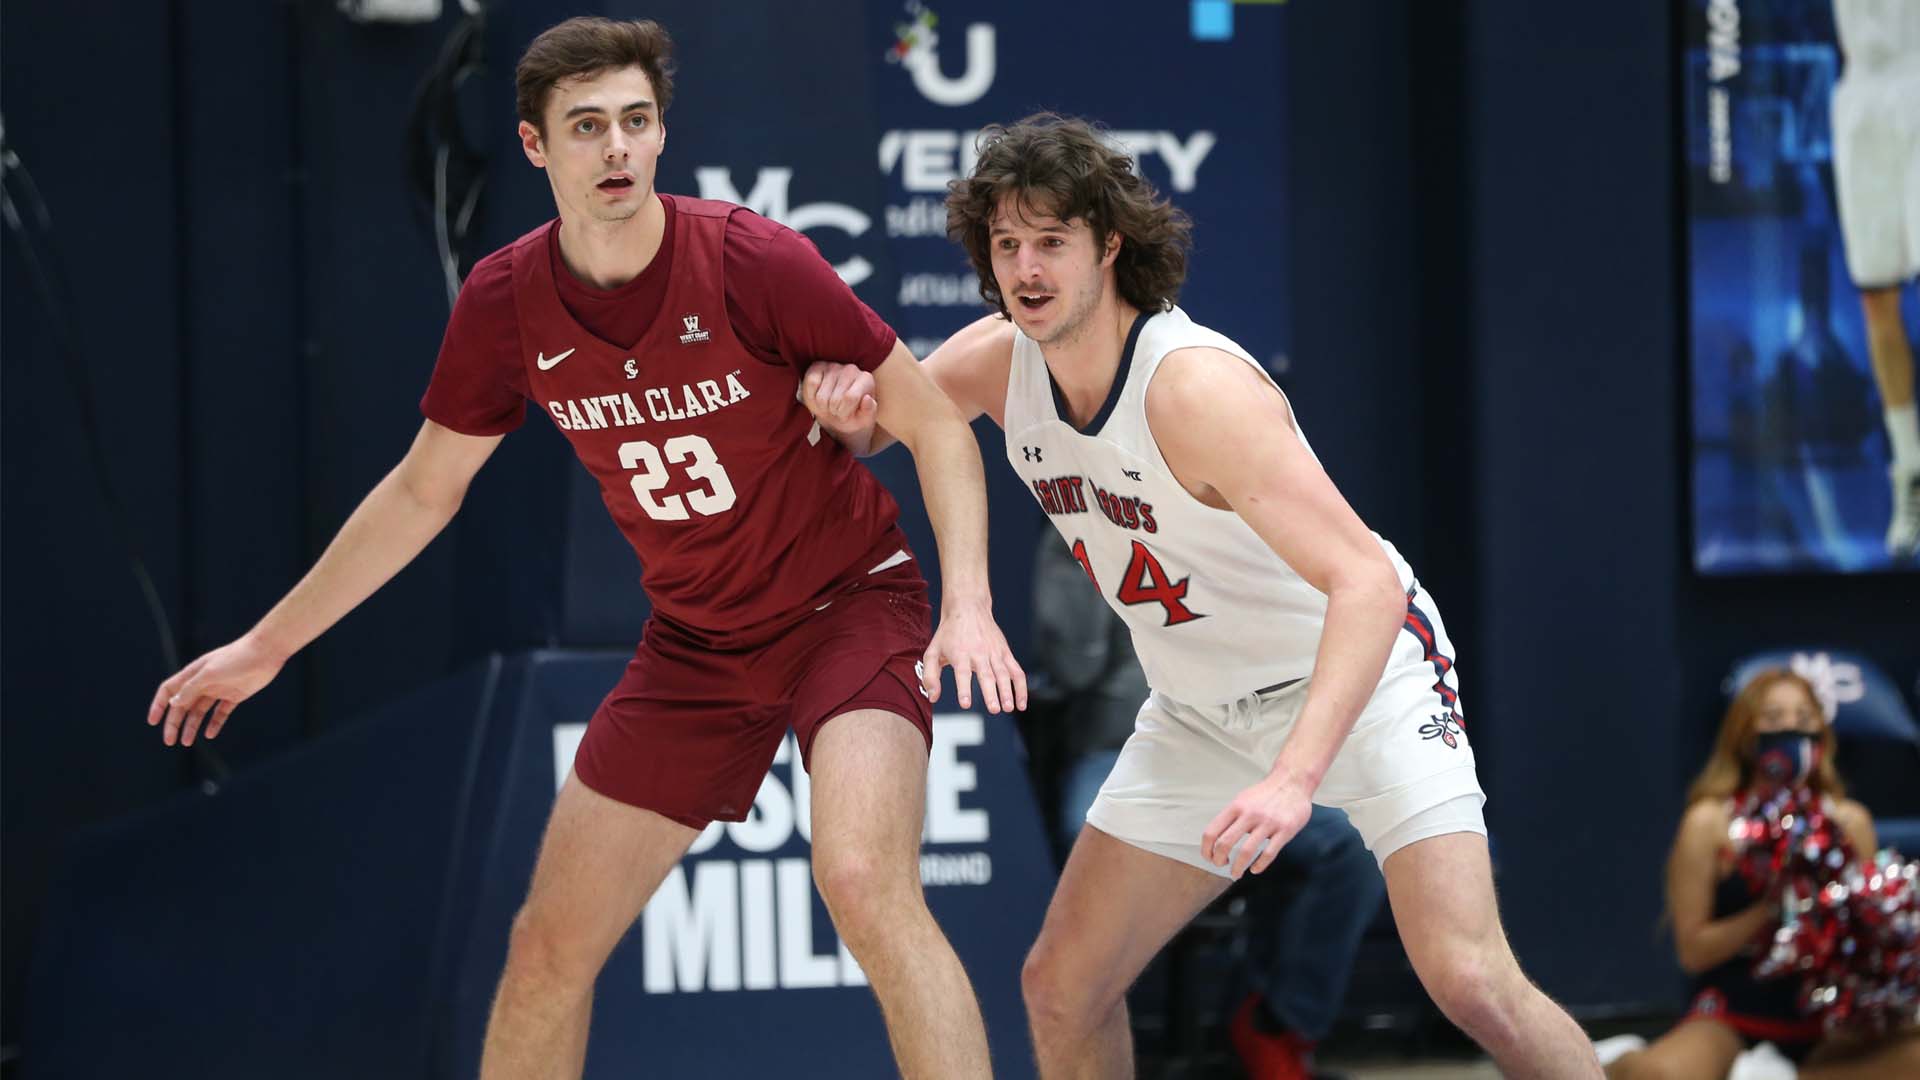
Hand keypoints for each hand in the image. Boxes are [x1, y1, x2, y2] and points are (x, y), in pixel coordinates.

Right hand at [147, 635, 287, 746]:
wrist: (266, 652)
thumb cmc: (237, 658)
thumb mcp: (210, 673)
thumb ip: (191, 688)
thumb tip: (173, 703)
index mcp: (193, 674)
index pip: (169, 690)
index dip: (159, 705)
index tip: (153, 722)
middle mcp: (203, 682)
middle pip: (182, 705)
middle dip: (174, 723)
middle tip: (170, 741)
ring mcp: (219, 689)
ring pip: (199, 711)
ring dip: (191, 727)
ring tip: (187, 743)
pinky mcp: (234, 695)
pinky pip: (220, 713)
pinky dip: (214, 724)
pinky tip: (210, 734)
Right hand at [801, 362, 877, 450]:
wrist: (839, 414)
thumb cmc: (854, 416)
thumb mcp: (865, 419)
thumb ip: (869, 411)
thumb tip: (867, 399)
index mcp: (866, 379)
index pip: (850, 398)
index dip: (844, 413)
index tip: (846, 415)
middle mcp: (851, 369)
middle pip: (834, 400)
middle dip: (833, 411)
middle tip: (836, 411)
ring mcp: (833, 366)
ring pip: (821, 396)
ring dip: (823, 407)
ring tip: (829, 405)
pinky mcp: (817, 366)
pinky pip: (810, 384)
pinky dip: (811, 397)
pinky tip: (818, 398)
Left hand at [921, 600, 1027, 713]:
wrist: (968, 608)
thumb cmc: (949, 633)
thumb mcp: (933, 651)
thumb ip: (930, 676)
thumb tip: (933, 697)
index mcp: (960, 653)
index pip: (962, 673)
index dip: (964, 688)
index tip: (966, 704)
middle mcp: (979, 652)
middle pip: (987, 674)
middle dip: (991, 693)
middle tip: (994, 709)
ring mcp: (994, 653)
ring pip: (1004, 674)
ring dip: (1008, 691)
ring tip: (1008, 707)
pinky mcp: (1005, 652)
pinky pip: (1016, 671)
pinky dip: (1021, 687)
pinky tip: (1021, 703)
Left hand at [1202, 774, 1313, 877]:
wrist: (1293, 781)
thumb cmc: (1266, 793)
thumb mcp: (1243, 799)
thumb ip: (1231, 817)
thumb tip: (1217, 837)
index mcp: (1236, 807)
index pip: (1212, 831)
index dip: (1206, 849)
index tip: (1208, 857)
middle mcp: (1250, 815)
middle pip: (1225, 843)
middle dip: (1218, 860)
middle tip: (1220, 865)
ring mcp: (1268, 823)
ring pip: (1246, 852)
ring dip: (1237, 867)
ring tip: (1235, 874)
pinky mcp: (1285, 830)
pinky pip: (1269, 853)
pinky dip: (1259, 865)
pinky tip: (1255, 869)